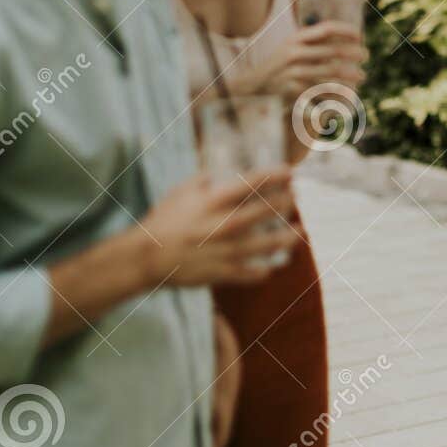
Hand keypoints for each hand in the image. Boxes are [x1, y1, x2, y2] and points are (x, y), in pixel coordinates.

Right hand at [140, 168, 299, 285]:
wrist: (147, 257)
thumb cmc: (163, 220)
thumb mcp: (180, 191)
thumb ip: (203, 179)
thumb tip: (219, 174)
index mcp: (214, 201)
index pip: (253, 183)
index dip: (275, 176)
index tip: (291, 172)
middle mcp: (225, 224)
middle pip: (266, 212)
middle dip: (285, 203)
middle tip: (295, 198)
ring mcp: (226, 251)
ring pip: (267, 245)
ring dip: (287, 238)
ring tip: (300, 232)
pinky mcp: (223, 273)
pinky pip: (252, 273)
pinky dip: (265, 270)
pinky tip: (273, 266)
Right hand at [247, 22, 367, 98]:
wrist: (253, 83)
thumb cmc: (280, 62)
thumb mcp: (292, 44)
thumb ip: (313, 39)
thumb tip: (345, 35)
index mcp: (296, 38)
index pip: (326, 29)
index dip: (346, 31)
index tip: (359, 36)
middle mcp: (294, 52)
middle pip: (332, 50)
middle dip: (353, 53)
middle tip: (366, 56)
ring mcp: (293, 71)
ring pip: (330, 72)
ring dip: (350, 74)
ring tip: (362, 76)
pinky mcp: (293, 89)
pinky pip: (321, 90)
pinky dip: (336, 91)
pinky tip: (348, 93)